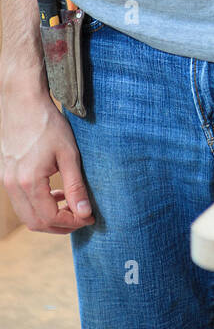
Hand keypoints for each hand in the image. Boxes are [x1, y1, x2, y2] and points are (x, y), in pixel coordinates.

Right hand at [1, 86, 94, 232]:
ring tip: (70, 204)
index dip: (72, 222)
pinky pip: (21, 202)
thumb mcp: (69, 155)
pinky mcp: (6, 175)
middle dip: (60, 225)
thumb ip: (76, 187)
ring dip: (49, 217)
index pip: (51, 218)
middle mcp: (13, 186)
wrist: (23, 102)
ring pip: (26, 215)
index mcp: (29, 182)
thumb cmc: (48, 124)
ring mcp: (6, 181)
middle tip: (81, 217)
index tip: (89, 217)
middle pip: (36, 223)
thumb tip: (85, 213)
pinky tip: (54, 193)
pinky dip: (38, 205)